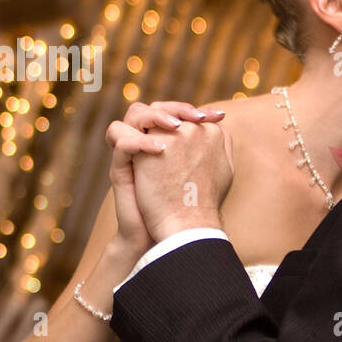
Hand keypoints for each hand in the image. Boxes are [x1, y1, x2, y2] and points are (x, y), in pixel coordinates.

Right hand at [105, 102, 227, 252]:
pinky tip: (161, 149)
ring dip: (155, 116)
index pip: (172, 110)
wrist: (169, 234)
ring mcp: (131, 155)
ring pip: (132, 117)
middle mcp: (145, 143)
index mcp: (164, 141)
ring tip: (176, 127)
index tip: (218, 116)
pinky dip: (141, 141)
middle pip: (152, 107)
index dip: (193, 109)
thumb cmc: (189, 203)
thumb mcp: (205, 170)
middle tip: (197, 117)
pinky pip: (122, 142)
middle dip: (175, 108)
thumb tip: (222, 121)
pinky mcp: (119, 169)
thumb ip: (210, 145)